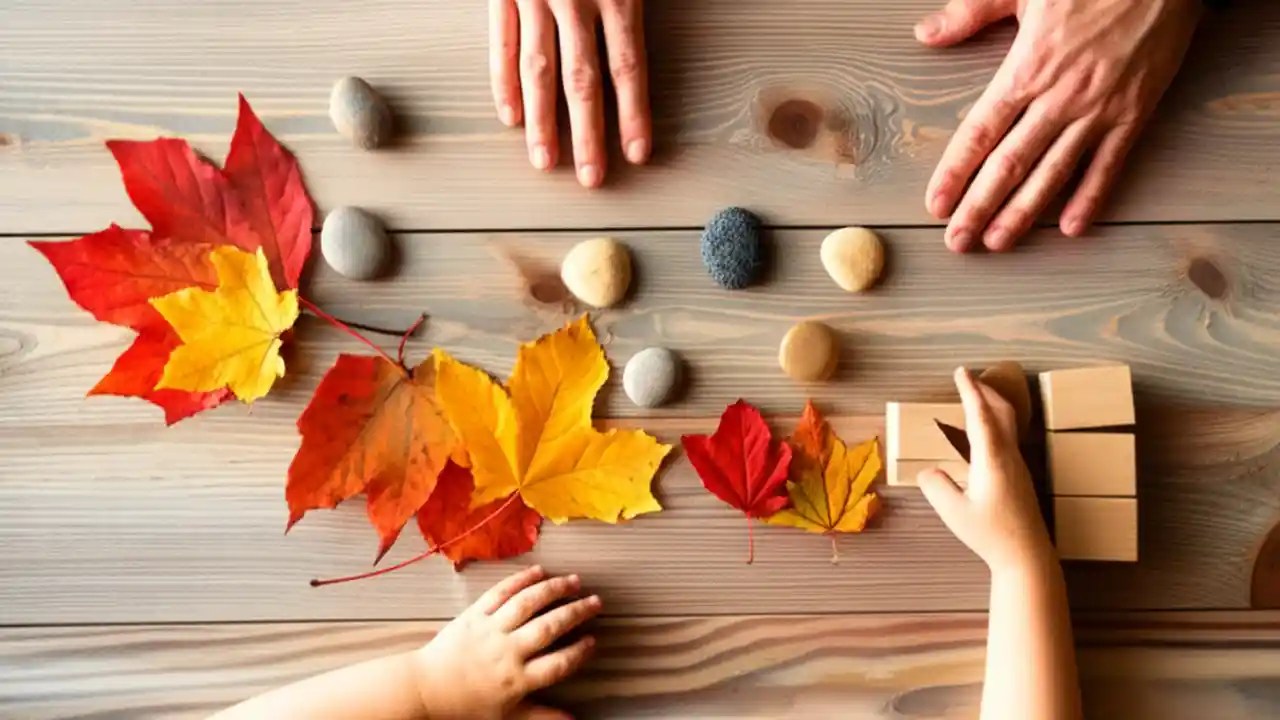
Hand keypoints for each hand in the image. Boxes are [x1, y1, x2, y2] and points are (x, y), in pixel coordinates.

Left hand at [413, 566, 599, 719]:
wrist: (425, 689)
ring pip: (527, 603)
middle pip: (549, 628)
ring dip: (553, 589)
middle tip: (596, 602)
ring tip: (574, 581)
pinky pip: (500, 592)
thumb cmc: (466, 706)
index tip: (593, 641)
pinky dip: (520, 579)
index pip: (557, 664)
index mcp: (517, 679)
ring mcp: (491, 629)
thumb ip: (542, 716)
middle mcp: (507, 651)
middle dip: (576, 613)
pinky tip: (539, 571)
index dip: (579, 652)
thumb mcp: (507, 717)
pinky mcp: (474, 614)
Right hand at [489, 0, 650, 186]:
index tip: (636, 153)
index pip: (627, 66)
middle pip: (582, 80)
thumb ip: (632, 7)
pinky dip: (504, 82)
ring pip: (538, 69)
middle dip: (586, 134)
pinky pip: (501, 42)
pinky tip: (512, 115)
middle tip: (589, 175)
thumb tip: (641, 52)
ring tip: (545, 160)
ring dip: (542, 121)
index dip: (633, 113)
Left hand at [916, 0, 1200, 250]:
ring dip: (1024, 212)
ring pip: (1054, 173)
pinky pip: (1110, 164)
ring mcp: (1099, 110)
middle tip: (957, 242)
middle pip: (1010, 164)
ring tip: (999, 242)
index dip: (956, 173)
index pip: (981, 132)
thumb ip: (971, 13)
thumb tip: (926, 35)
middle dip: (980, 207)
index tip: (936, 205)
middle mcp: (1060, 98)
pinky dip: (1092, 197)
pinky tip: (1073, 227)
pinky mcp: (1135, 112)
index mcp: (1027, 69)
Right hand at [918, 368, 1053, 573]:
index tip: (962, 371)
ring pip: (1007, 425)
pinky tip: (982, 435)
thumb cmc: (991, 534)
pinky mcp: (1019, 476)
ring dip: (991, 406)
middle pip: (1002, 413)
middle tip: (968, 378)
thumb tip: (929, 470)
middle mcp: (1008, 457)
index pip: (980, 416)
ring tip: (975, 400)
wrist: (1026, 556)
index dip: (970, 391)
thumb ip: (936, 487)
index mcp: (992, 460)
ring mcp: (1017, 466)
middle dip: (985, 391)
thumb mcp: (954, 513)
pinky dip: (993, 423)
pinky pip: (1006, 438)